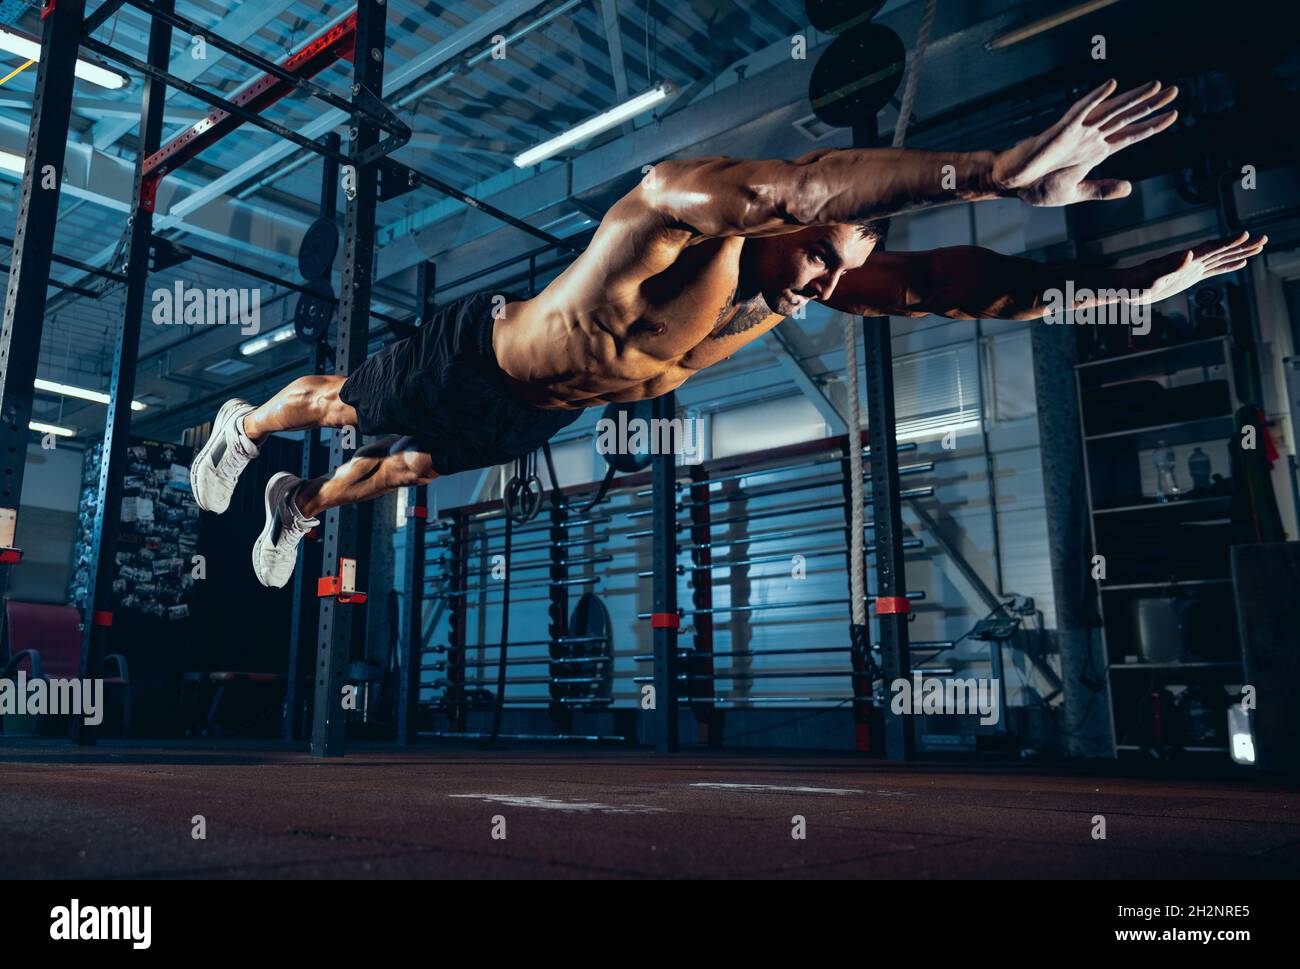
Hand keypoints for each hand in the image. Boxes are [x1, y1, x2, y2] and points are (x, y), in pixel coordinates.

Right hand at [992, 79, 1178, 205]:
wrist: (1014, 185)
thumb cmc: (1040, 187)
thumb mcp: (1077, 191)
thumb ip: (1102, 189)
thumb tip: (1130, 188)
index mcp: (1096, 151)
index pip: (1130, 135)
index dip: (1152, 125)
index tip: (1174, 114)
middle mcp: (1091, 137)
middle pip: (1127, 117)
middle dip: (1151, 104)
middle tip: (1175, 91)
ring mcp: (1078, 132)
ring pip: (1111, 110)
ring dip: (1133, 97)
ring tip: (1156, 85)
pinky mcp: (1061, 130)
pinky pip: (1080, 110)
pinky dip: (1095, 97)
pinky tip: (1111, 84)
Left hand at [1122, 232, 1267, 304]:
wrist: (1123, 288)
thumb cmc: (1134, 287)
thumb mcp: (1150, 281)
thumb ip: (1169, 269)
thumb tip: (1189, 255)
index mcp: (1182, 261)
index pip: (1210, 249)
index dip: (1228, 242)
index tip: (1246, 235)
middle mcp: (1188, 261)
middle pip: (1220, 250)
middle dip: (1241, 246)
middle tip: (1264, 239)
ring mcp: (1190, 268)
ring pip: (1219, 258)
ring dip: (1239, 253)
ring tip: (1260, 247)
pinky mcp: (1188, 277)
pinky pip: (1212, 270)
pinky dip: (1227, 265)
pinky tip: (1239, 263)